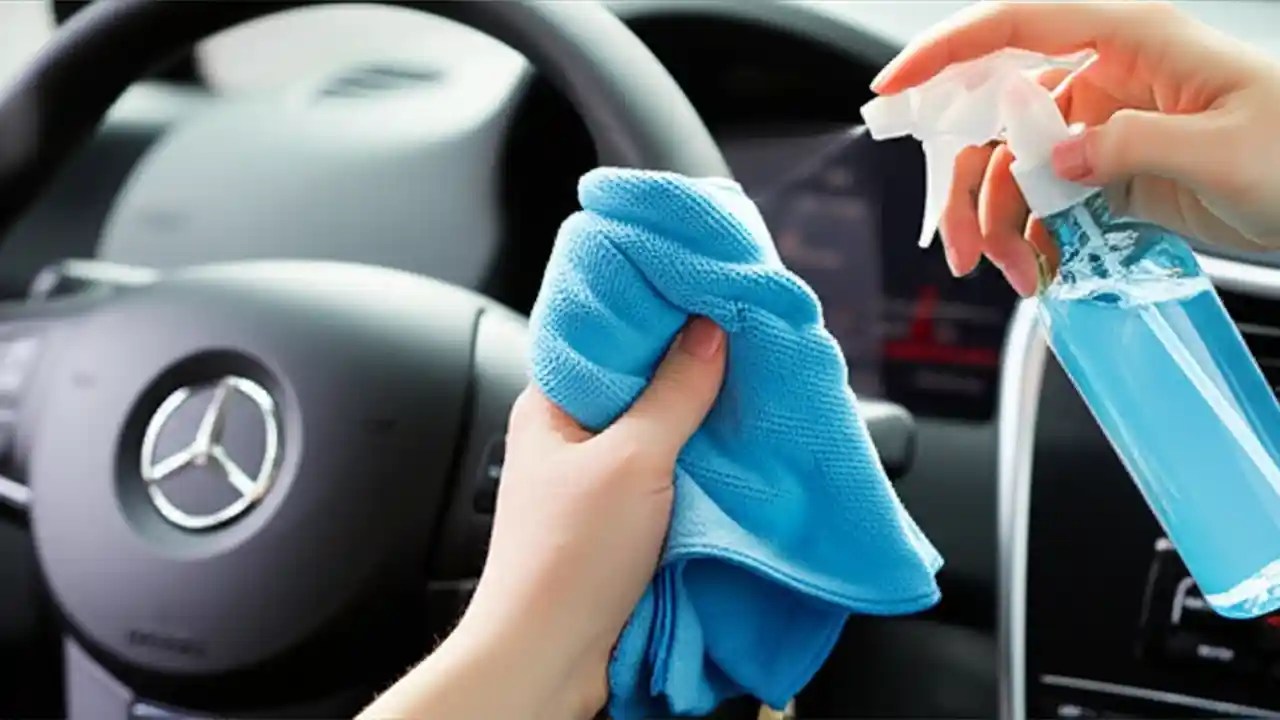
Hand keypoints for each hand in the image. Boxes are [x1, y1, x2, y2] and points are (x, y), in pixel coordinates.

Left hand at [359, 317, 726, 719]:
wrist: (550, 656)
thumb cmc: (567, 559)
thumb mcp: (633, 460)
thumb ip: (674, 393)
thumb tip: (707, 332)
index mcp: (550, 404)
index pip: (603, 333)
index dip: (653, 310)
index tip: (703, 289)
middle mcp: (567, 435)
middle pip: (634, 380)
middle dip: (685, 364)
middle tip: (741, 336)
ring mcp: (592, 478)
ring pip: (652, 429)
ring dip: (694, 417)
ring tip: (746, 387)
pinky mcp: (617, 518)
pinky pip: (662, 472)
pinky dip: (694, 461)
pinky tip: (731, 451)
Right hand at [872, 1, 1279, 295]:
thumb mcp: (1221, 149)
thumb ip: (1128, 146)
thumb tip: (1055, 156)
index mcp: (1134, 41)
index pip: (1017, 27)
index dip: (944, 53)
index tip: (893, 92)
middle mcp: (1109, 76)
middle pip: (1000, 115)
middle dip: (970, 181)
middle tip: (960, 244)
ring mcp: (1106, 125)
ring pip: (1016, 166)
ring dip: (998, 220)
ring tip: (1009, 271)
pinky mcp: (1111, 170)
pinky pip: (1047, 197)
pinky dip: (1032, 234)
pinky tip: (1037, 265)